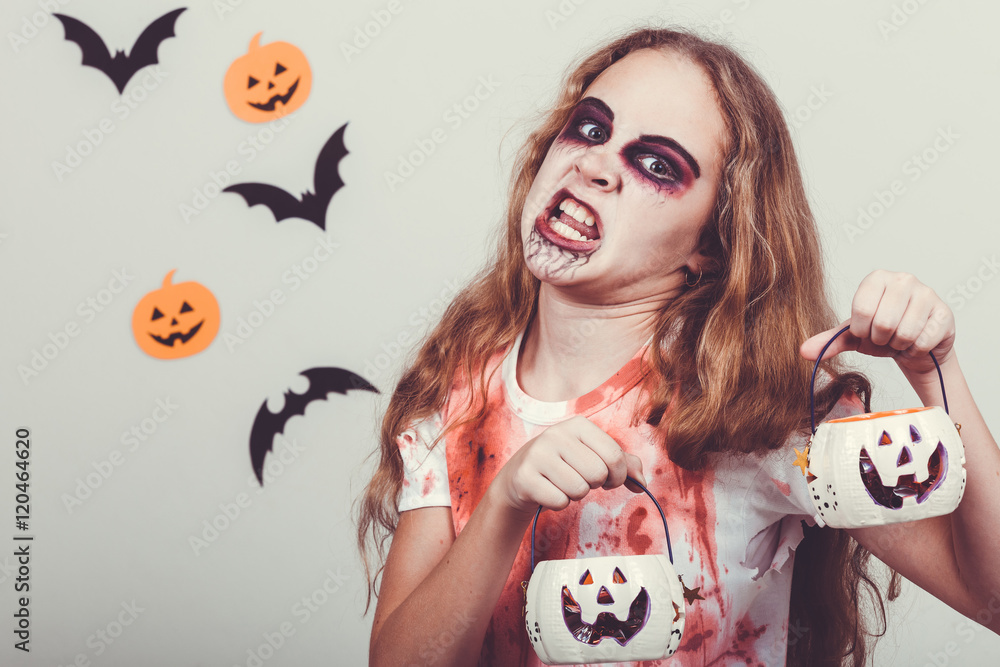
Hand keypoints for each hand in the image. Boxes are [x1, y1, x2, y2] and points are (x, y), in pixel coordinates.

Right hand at [489, 415, 646, 518]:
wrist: (519, 478)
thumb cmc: (564, 466)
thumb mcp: (593, 457)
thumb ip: (623, 464)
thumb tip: (642, 483)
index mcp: (577, 425)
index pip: (614, 455)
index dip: (619, 475)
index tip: (609, 480)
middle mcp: (556, 434)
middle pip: (598, 474)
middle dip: (595, 485)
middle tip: (582, 481)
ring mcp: (537, 454)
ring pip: (579, 490)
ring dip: (575, 495)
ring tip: (563, 485)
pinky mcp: (524, 477)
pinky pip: (559, 501)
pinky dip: (559, 503)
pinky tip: (548, 492)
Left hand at [800, 270, 955, 375]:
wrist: (914, 349)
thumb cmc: (881, 336)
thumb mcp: (852, 336)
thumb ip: (828, 341)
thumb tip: (803, 351)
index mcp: (876, 278)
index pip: (861, 309)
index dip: (862, 330)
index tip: (866, 331)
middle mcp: (903, 279)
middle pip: (884, 322)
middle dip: (880, 339)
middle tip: (885, 337)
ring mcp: (927, 293)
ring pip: (905, 332)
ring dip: (899, 345)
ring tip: (900, 339)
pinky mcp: (945, 312)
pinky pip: (924, 340)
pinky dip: (916, 349)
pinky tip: (917, 342)